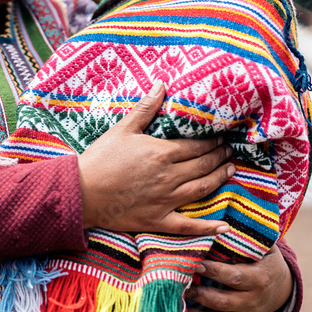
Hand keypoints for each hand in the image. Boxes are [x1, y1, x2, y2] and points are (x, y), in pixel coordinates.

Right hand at [78, 81, 235, 235]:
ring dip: (220, 179)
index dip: (212, 142)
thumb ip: (146, 108)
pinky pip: (188, 227)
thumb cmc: (100, 158)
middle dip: (220, 157)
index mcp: (161, 153)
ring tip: (231, 171)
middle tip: (230, 152)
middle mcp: (169, 177)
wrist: (81, 192)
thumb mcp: (122, 128)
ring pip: (202, 190)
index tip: (221, 137)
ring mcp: (165, 200)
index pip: (197, 147)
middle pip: (203, 166)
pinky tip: (224, 226)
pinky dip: (208, 227)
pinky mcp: (157, 220)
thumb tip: (161, 84)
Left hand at [185, 244, 291, 311]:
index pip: (234, 277)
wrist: (281, 290)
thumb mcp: (266, 248)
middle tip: (178, 281)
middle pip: (222, 301)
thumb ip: (250, 238)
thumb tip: (227, 221)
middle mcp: (252, 301)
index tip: (195, 263)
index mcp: (259, 279)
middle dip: (199, 293)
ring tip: (175, 301)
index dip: (214, 271)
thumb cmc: (267, 261)